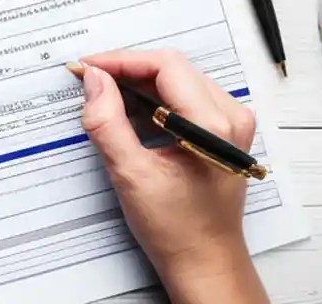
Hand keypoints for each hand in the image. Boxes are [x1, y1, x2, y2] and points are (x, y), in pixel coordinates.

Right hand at [73, 51, 267, 303]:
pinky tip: (130, 108)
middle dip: (128, 69)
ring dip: (140, 80)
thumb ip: (107, 123)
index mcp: (214, 126)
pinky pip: (187, 94)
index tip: (89, 67)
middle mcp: (231, 117)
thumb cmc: (177, 229)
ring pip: (179, 78)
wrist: (205, 260)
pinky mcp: (224, 129)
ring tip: (106, 93)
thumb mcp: (131, 175)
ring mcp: (232, 122)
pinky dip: (155, 95)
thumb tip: (94, 81)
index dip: (122, 60)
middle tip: (90, 78)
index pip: (165, 66)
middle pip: (173, 68)